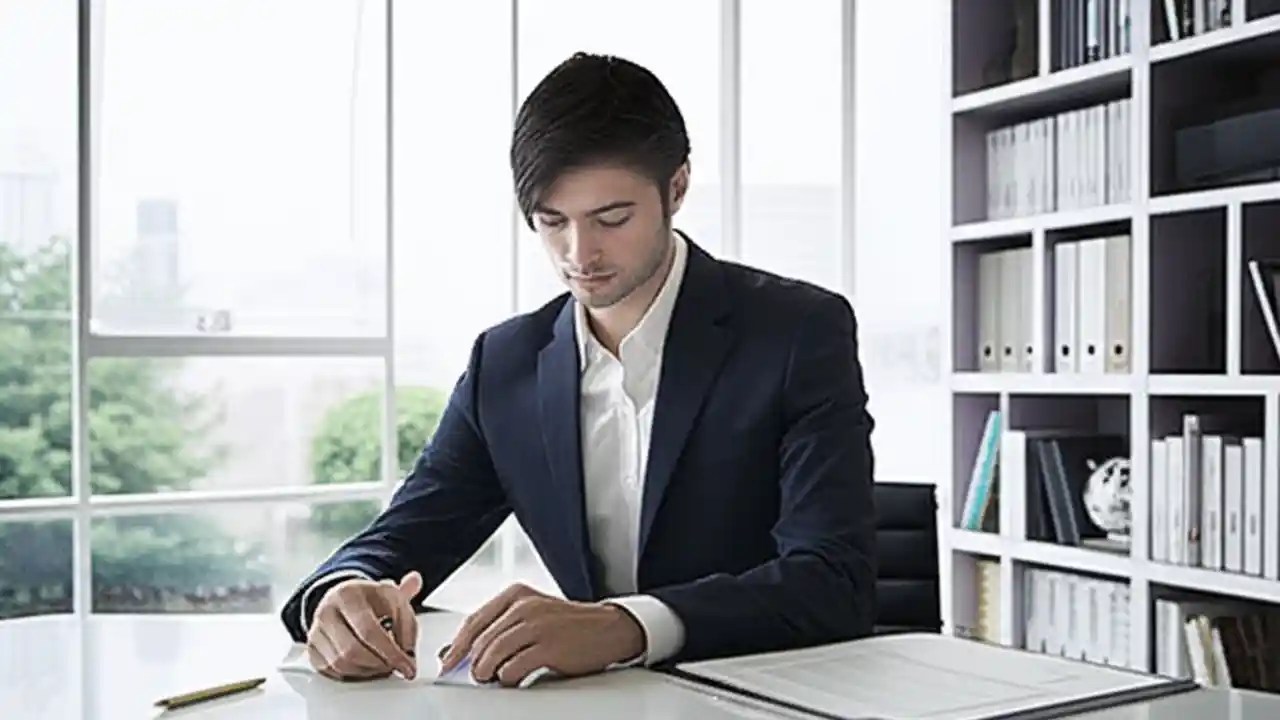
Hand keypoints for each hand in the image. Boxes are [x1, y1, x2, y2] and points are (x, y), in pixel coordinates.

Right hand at [307, 571, 422, 680]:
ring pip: (341, 664)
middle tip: (395, 666)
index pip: (369, 630)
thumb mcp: (395, 599)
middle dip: (379, 664)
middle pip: (352, 651)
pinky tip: (366, 666)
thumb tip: (409, 650)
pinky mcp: (311, 649)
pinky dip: (352, 674)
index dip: (391, 653)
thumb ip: (407, 621)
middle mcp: (327, 611)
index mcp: (349, 594)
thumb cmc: (372, 600)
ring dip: (367, 671)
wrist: (345, 597)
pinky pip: (331, 671)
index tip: (407, 666)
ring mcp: (316, 631)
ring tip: (383, 664)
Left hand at [440, 583, 644, 686]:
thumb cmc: (567, 625)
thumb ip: (501, 628)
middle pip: (481, 640)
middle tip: (476, 676)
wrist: (608, 628)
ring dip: (487, 673)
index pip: (475, 621)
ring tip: (493, 679)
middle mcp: (525, 606)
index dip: (458, 646)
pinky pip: (513, 668)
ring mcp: (538, 625)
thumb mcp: (532, 615)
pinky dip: (508, 678)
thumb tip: (460, 652)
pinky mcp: (549, 647)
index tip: (448, 664)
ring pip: (493, 654)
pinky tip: (515, 679)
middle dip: (472, 664)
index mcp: (516, 594)